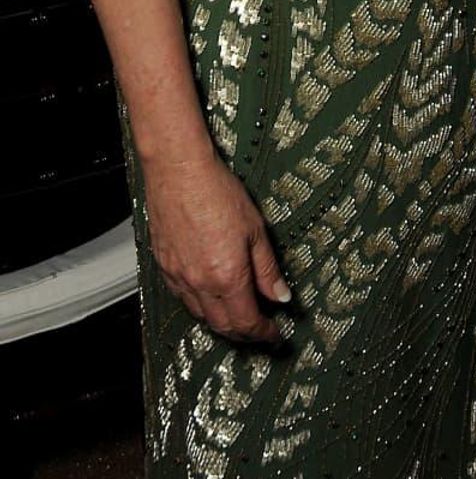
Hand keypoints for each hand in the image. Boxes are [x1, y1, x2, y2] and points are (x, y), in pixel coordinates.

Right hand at [144, 144, 290, 343]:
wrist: (179, 171)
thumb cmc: (216, 191)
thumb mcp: (255, 229)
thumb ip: (267, 268)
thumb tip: (281, 296)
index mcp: (227, 276)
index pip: (248, 321)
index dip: (264, 332)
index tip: (274, 334)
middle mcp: (200, 283)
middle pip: (223, 326)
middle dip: (244, 334)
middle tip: (260, 330)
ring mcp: (178, 278)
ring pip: (201, 316)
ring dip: (222, 322)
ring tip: (238, 315)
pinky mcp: (164, 268)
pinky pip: (183, 299)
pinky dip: (200, 306)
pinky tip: (210, 295)